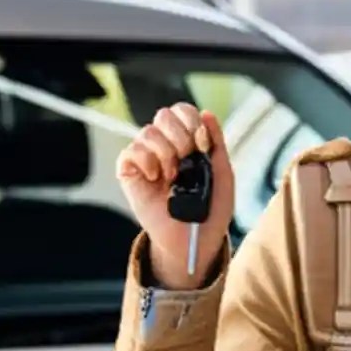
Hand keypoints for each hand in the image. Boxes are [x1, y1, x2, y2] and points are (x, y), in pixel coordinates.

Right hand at [116, 103, 234, 288]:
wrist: (195, 239)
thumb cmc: (210, 209)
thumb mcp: (221, 173)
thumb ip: (216, 142)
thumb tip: (207, 114)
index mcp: (186, 142)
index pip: (183, 111)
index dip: (191, 121)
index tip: (201, 144)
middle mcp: (164, 146)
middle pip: (164, 115)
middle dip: (180, 136)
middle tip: (187, 161)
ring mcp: (146, 158)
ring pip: (147, 132)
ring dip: (166, 153)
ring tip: (173, 177)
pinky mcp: (129, 172)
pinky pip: (131, 151)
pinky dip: (146, 161)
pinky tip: (156, 179)